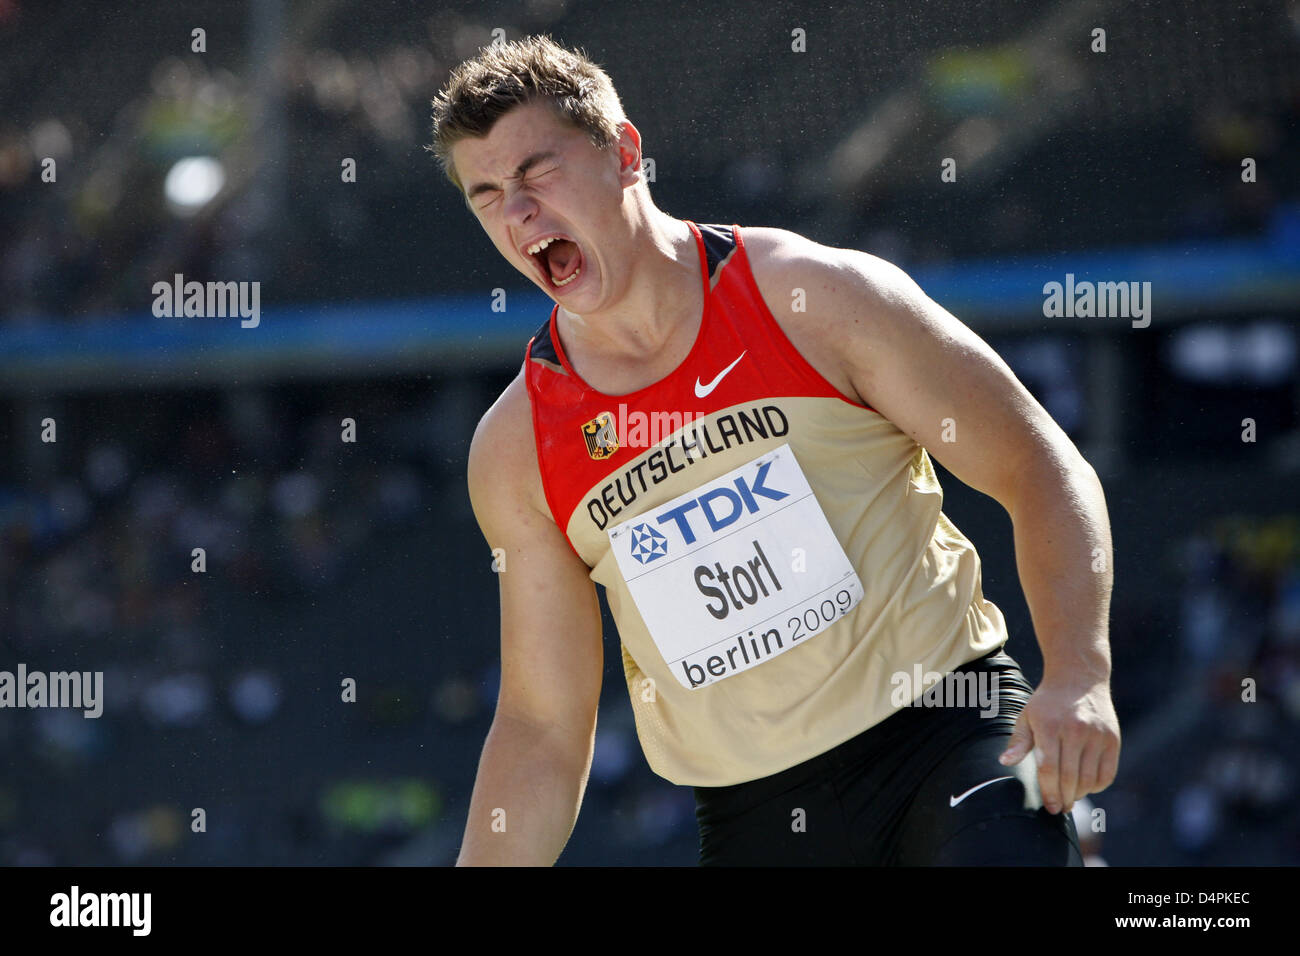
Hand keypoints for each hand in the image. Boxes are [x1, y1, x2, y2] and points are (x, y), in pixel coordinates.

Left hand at [998, 676, 1119, 814]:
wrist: (1079, 678)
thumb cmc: (1048, 702)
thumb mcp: (1027, 716)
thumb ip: (1018, 741)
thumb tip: (1004, 762)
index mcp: (1049, 726)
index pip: (1049, 769)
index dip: (1048, 792)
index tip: (1049, 807)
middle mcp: (1075, 730)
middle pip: (1069, 778)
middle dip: (1063, 798)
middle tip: (1059, 809)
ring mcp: (1096, 735)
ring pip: (1089, 779)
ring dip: (1079, 794)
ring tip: (1070, 798)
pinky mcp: (1112, 738)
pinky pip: (1107, 773)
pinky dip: (1097, 785)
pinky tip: (1086, 786)